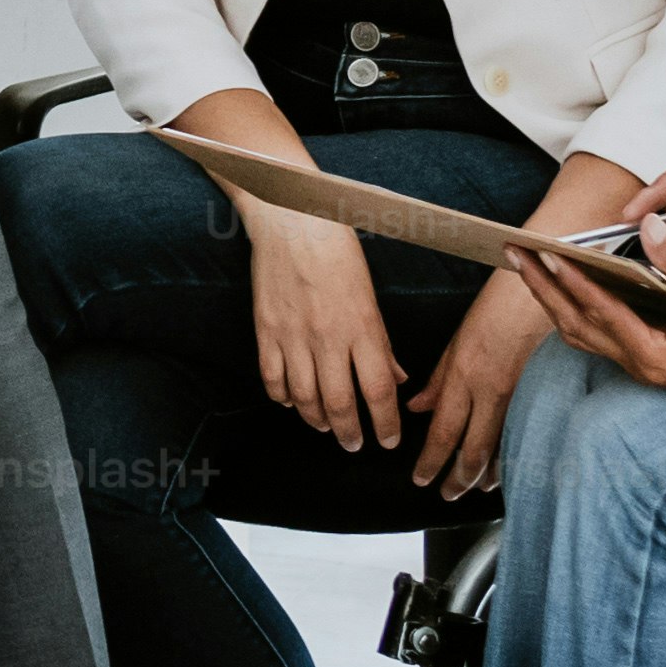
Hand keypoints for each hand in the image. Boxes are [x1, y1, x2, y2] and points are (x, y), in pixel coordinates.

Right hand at [248, 206, 405, 450]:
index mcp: (362, 327)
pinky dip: (282, 398)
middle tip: (355, 445)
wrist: (292, 220)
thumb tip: (398, 378)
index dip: (386, 423)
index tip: (389, 441)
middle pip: (340, 404)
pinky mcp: (267, 331)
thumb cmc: (337, 250)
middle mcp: (329, 337)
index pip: (378, 391)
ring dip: (317, 421)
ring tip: (325, 428)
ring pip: (305, 399)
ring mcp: (294, 336)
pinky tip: (291, 402)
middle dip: (350, 434)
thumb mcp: (370, 294)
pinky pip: (273, 379)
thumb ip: (382, 342)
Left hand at [403, 288, 539, 503]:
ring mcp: (517, 395)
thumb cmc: (495, 308)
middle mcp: (489, 390)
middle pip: (472, 449)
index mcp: (464, 375)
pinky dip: (512, 456)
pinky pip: (522, 435)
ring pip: (500, 447)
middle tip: (447, 495)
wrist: (539, 293)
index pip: (443, 431)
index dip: (431, 461)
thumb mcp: (456, 341)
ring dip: (485, 474)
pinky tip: (507, 468)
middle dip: (457, 479)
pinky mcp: (539, 394)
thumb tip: (417, 408)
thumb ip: (438, 379)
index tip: (421, 479)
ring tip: (474, 489)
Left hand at [508, 217, 665, 412]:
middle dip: (542, 288)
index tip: (541, 252)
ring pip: (584, 332)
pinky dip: (581, 308)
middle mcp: (641, 365)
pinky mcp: (651, 359)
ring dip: (555, 299)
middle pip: (575, 325)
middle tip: (513, 255)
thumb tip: (650, 225)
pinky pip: (603, 332)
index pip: (598, 311)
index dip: (568, 279)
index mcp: (653, 355)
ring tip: (530, 267)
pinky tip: (571, 286)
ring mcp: (644, 365)